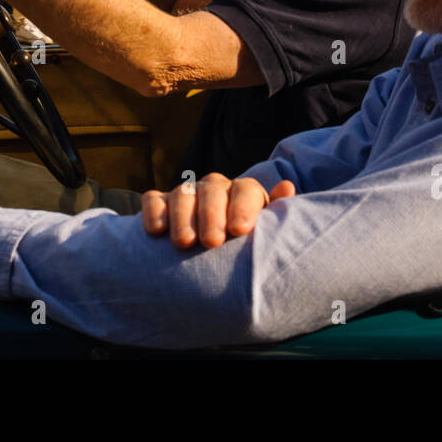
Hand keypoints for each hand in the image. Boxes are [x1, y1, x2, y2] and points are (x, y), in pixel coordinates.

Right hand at [141, 173, 296, 249]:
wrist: (211, 254)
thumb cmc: (243, 245)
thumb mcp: (264, 232)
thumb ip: (278, 212)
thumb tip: (287, 186)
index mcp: (243, 192)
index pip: (245, 190)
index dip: (242, 208)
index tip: (239, 230)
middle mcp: (214, 188)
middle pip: (213, 190)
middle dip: (212, 215)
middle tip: (212, 242)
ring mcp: (186, 193)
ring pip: (183, 194)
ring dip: (182, 216)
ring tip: (184, 242)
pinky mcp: (160, 203)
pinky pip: (153, 200)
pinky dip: (154, 212)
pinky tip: (156, 231)